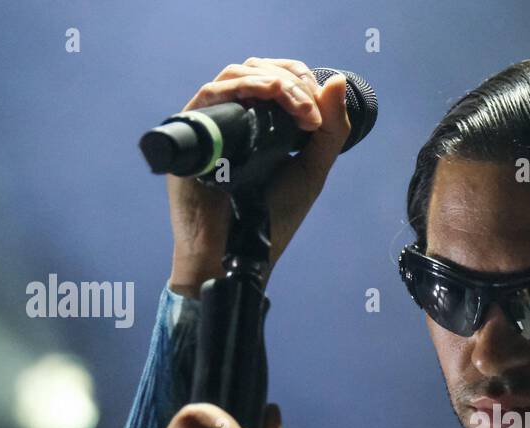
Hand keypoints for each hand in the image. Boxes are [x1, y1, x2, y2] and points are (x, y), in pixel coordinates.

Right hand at [166, 56, 352, 296]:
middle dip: (290, 78)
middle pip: (255, 68)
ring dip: (272, 81)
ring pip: (234, 75)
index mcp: (259, 124)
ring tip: (297, 104)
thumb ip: (330, 131)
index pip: (274, 77)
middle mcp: (232, 119)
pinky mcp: (190, 134)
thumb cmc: (273, 219)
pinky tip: (270, 94)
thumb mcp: (311, 171)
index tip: (319, 105)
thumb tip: (339, 80)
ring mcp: (210, 125)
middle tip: (310, 109)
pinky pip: (210, 94)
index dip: (298, 77)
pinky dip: (243, 87)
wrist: (239, 255)